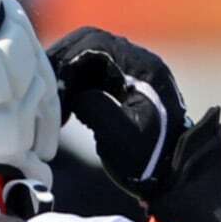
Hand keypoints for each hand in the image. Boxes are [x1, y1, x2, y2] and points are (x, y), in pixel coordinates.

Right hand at [47, 24, 220, 221]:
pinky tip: (65, 107)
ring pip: (91, 60)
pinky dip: (77, 86)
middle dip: (63, 63)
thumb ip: (95, 107)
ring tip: (50, 99)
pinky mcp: (130, 91)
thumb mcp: (119, 136)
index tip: (44, 76)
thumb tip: (72, 91)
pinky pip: (97, 76)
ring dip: (69, 75)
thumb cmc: (152, 162)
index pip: (94, 41)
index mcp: (142, 67)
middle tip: (41, 84)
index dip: (64, 55)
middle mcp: (140, 63)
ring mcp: (136, 76)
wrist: (179, 180)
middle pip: (90, 46)